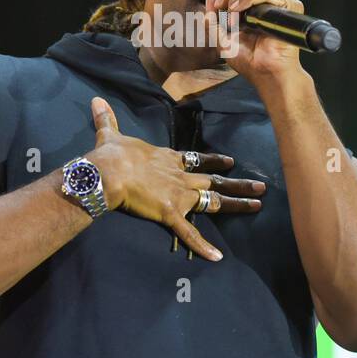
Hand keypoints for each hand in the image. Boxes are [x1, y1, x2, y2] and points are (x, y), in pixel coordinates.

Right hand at [84, 97, 265, 260]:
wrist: (110, 172)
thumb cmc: (112, 155)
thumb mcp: (111, 135)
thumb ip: (107, 119)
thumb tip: (96, 100)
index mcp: (168, 159)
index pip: (196, 159)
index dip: (215, 160)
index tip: (231, 161)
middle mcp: (180, 177)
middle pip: (214, 182)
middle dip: (238, 185)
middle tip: (261, 187)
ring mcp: (179, 195)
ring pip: (214, 202)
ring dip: (236, 204)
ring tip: (257, 206)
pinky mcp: (172, 213)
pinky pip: (190, 233)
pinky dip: (203, 246)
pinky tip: (218, 257)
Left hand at [207, 0, 306, 85]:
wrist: (266, 73)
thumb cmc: (248, 61)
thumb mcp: (222, 40)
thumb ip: (213, 20)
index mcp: (254, 8)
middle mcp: (267, 4)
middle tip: (220, 2)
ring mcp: (278, 5)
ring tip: (231, 11)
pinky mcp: (290, 8)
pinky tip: (239, 10)